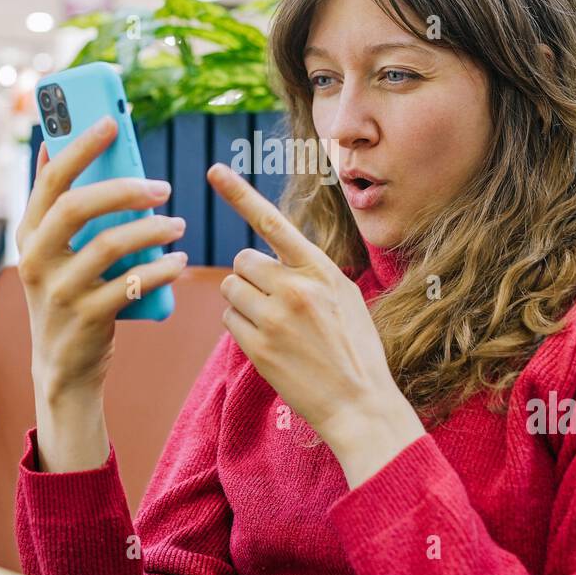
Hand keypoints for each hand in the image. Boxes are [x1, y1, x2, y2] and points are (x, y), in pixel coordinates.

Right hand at [17, 116, 188, 402]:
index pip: (50, 179)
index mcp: (29, 234)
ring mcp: (59, 290)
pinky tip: (179, 262)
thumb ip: (59, 206)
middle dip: (123, 188)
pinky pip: (130, 284)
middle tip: (162, 187)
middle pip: (77, 206)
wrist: (63, 367)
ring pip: (108, 244)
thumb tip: (58, 143)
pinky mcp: (86, 318)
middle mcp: (35, 258)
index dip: (80, 146)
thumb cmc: (69, 295)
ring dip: (152, 230)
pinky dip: (160, 269)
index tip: (110, 121)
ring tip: (178, 225)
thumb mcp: (53, 252)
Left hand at [205, 163, 422, 481]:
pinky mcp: (259, 348)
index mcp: (321, 270)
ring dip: (244, 300)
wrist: (360, 403)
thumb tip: (272, 256)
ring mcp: (275, 319)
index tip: (214, 170)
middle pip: (243, 260)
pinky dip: (241, 326)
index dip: (240, 193)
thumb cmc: (355, 348)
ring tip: (274, 322)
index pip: (273, 222)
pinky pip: (229, 320)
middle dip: (251, 276)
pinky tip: (268, 341)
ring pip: (231, 288)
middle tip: (274, 300)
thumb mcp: (345, 297)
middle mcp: (296, 289)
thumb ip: (310, 271)